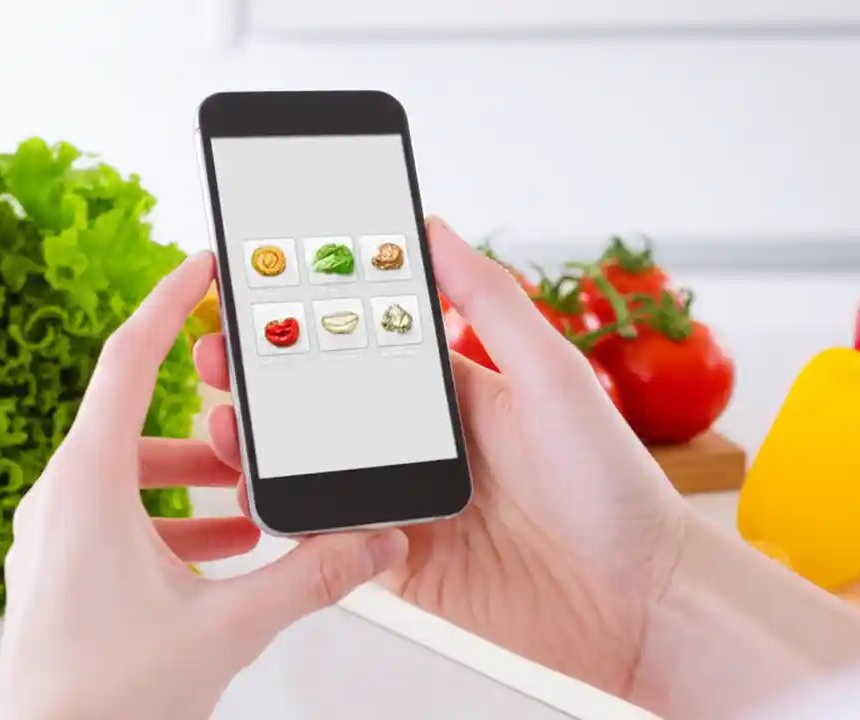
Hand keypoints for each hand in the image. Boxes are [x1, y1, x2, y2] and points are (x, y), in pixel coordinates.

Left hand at [0, 253, 407, 719]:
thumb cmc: (102, 699)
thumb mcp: (226, 627)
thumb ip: (308, 576)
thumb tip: (371, 544)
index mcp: (86, 485)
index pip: (128, 360)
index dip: (166, 302)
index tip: (198, 266)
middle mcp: (59, 500)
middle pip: (136, 424)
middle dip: (208, 432)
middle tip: (255, 434)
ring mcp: (53, 539)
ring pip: (128, 478)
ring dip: (191, 484)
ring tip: (248, 513)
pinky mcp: (59, 574)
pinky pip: (115, 520)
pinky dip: (168, 522)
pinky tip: (216, 557)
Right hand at [195, 219, 688, 697]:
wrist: (640, 601)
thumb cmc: (614, 486)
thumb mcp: (554, 375)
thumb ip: (490, 304)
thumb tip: (433, 228)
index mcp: (457, 390)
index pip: (367, 339)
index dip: (311, 316)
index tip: (263, 287)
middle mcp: (426, 442)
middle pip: (325, 401)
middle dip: (267, 376)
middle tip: (219, 352)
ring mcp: (408, 502)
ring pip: (315, 466)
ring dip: (264, 443)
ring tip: (224, 419)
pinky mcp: (400, 563)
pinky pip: (330, 537)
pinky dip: (291, 517)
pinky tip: (257, 494)